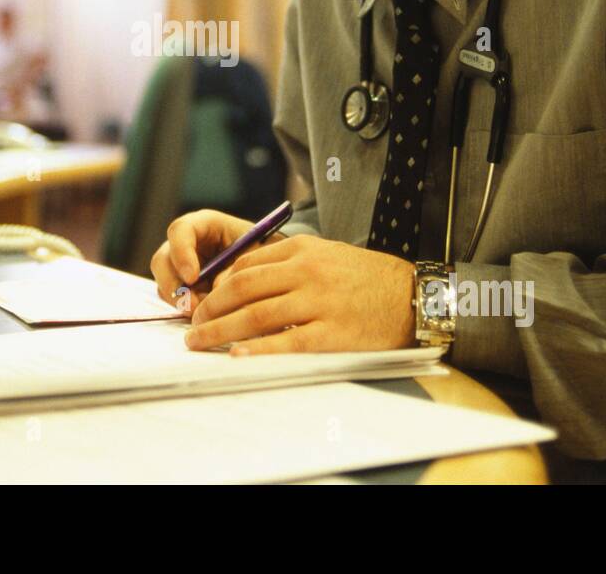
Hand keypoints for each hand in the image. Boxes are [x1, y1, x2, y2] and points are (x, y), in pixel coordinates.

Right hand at [150, 210, 285, 313]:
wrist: (272, 267)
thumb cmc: (265, 252)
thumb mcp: (256, 256)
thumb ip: (235, 269)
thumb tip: (216, 290)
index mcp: (205, 224)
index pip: (181, 230)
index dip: (181, 253)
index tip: (192, 277)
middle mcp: (187, 243)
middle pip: (162, 259)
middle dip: (173, 285)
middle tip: (193, 306)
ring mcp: (182, 266)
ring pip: (164, 283)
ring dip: (180, 301)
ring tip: (205, 314)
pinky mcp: (184, 287)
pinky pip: (173, 300)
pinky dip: (186, 309)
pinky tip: (206, 315)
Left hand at [183, 235, 416, 353]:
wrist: (413, 296)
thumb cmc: (367, 278)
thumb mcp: (327, 255)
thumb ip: (287, 263)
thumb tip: (242, 281)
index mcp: (303, 250)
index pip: (246, 265)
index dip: (218, 286)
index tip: (205, 300)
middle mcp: (307, 272)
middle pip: (242, 289)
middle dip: (210, 308)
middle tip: (193, 325)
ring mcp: (318, 302)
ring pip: (255, 316)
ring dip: (220, 330)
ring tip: (199, 342)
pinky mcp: (331, 333)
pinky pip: (285, 343)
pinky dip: (256, 350)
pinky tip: (236, 356)